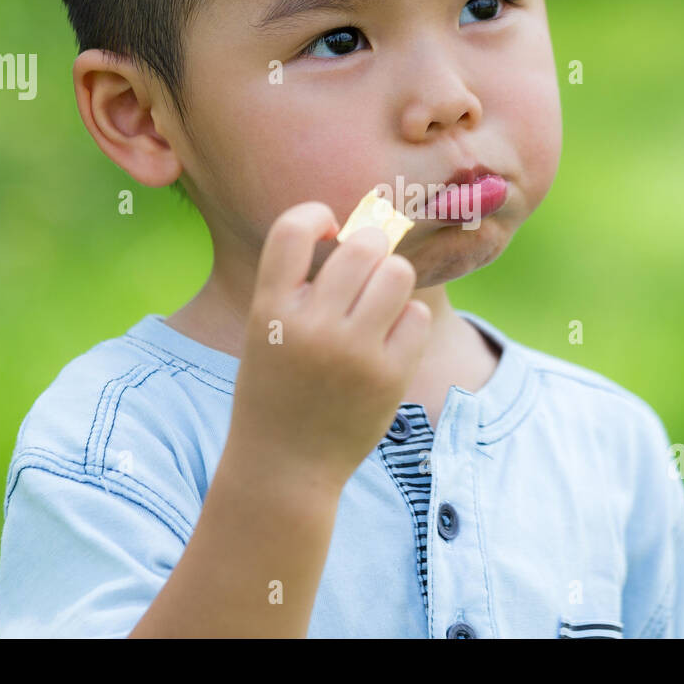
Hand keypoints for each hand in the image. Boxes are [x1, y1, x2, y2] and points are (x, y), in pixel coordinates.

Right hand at [228, 201, 432, 489]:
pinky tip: (389, 338)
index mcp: (270, 309)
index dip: (316, 215)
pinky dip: (407, 320)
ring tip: (380, 299)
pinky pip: (417, 316)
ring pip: (397, 272)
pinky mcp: (388, 376)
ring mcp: (353, 352)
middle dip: (370, 245)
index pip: (292, 228)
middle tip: (366, 266)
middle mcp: (311, 326)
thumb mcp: (266, 332)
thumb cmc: (277, 388)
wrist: (284, 468)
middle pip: (362, 245)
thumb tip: (363, 231)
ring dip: (392, 277)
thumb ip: (301, 286)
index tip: (327, 228)